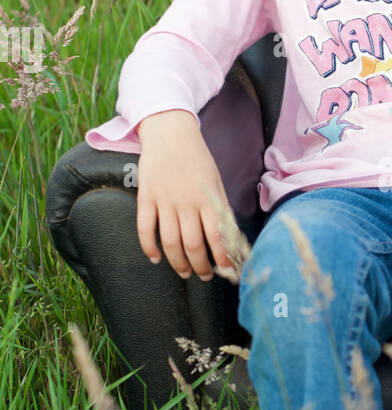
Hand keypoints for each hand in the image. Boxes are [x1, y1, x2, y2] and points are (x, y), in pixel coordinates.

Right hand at [135, 111, 238, 280]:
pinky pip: (145, 229)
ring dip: (177, 262)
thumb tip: (228, 238)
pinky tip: (156, 258)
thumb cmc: (197, 159)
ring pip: (170, 242)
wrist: (171, 133)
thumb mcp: (216, 182)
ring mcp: (164, 200)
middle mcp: (187, 202)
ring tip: (184, 272)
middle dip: (200, 266)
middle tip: (204, 276)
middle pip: (193, 245)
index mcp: (208, 198)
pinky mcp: (146, 197)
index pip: (218, 237)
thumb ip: (219, 209)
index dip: (223, 258)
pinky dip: (149, 247)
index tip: (227, 271)